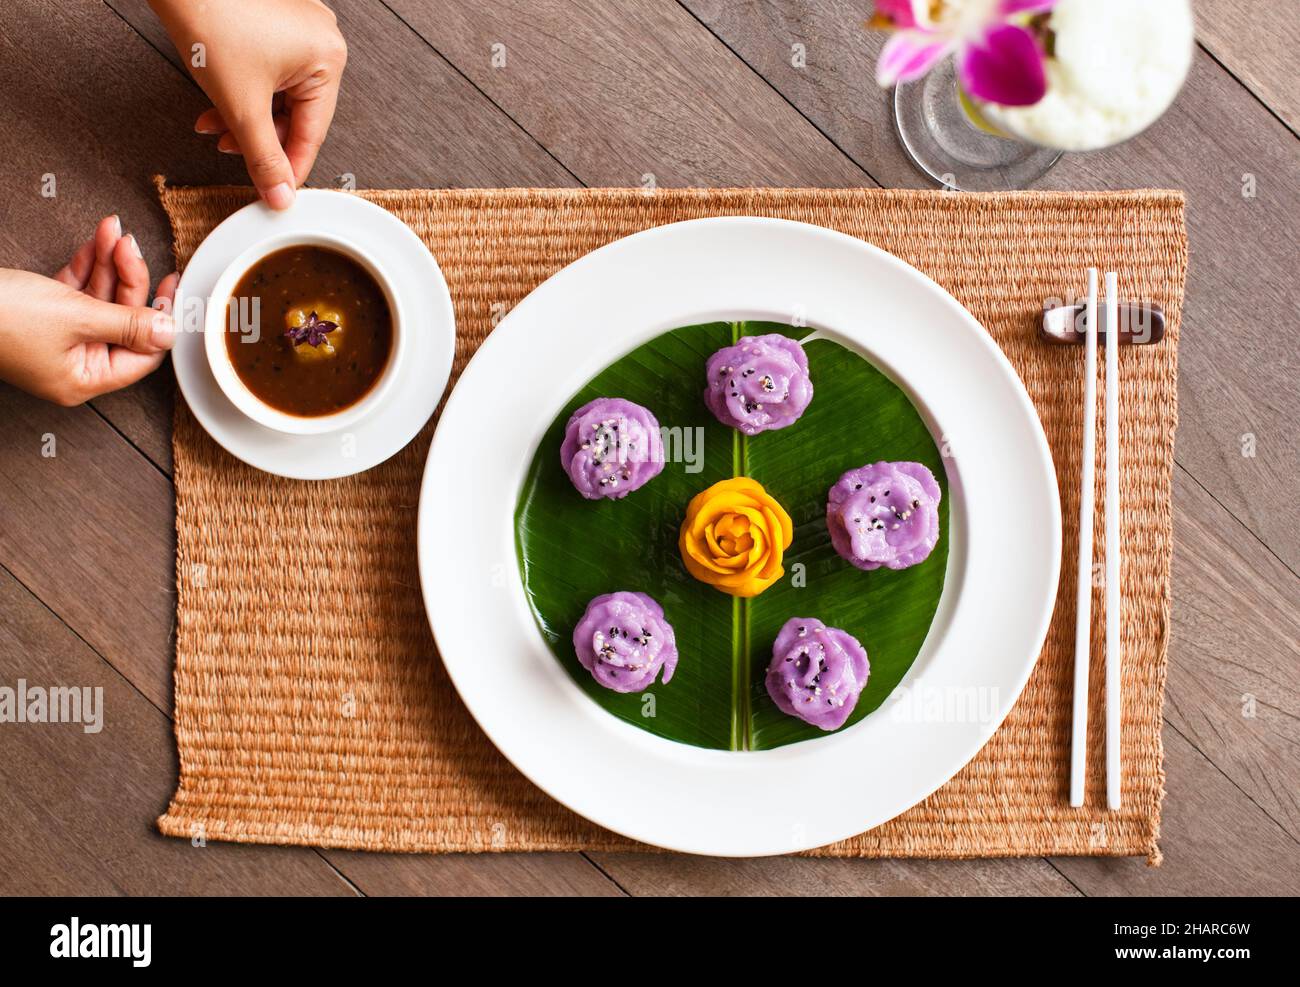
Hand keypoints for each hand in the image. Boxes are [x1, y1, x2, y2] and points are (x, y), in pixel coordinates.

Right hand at [0, 217, 177, 406]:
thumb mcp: (75, 316)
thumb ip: (128, 323)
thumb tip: (170, 333)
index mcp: (84, 379)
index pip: (141, 355)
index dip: (159, 318)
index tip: (171, 287)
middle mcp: (74, 363)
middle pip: (121, 320)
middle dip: (128, 277)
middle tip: (130, 245)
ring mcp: (57, 339)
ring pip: (99, 300)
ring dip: (108, 263)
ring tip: (112, 231)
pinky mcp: (41, 314)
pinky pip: (75, 290)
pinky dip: (86, 265)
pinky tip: (97, 242)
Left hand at [152, 0, 346, 208]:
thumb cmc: (209, 17)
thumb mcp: (240, 104)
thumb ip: (263, 157)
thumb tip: (280, 195)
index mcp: (328, 58)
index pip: (313, 132)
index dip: (291, 168)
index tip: (277, 194)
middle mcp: (322, 42)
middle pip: (295, 115)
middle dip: (257, 137)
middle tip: (231, 154)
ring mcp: (300, 31)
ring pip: (278, 97)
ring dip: (245, 119)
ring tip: (215, 128)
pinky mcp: (277, 25)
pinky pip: (269, 75)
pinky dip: (244, 94)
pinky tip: (218, 106)